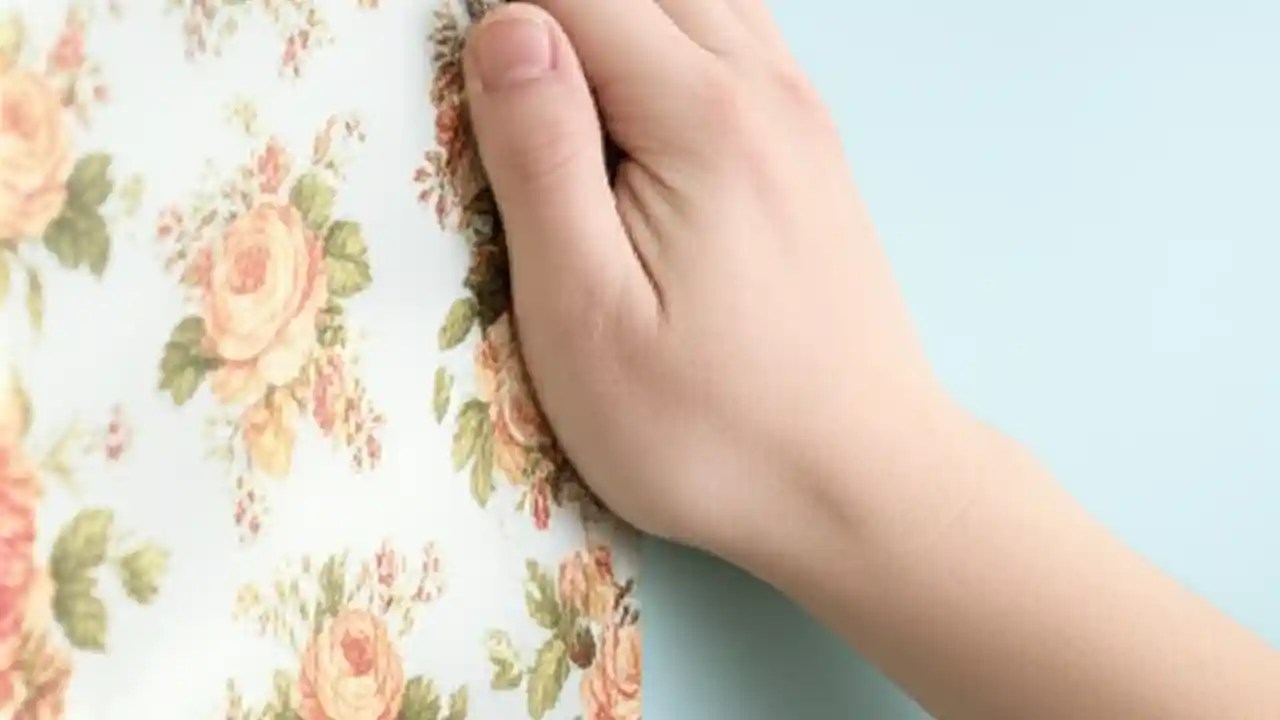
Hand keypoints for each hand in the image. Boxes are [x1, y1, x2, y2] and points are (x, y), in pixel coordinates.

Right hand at [462, 0, 949, 567]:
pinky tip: (641, 106)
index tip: (465, 90)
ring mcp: (802, 119)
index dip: (499, 19)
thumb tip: (505, 27)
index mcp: (702, 117)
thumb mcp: (587, 313)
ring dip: (617, 21)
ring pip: (697, 0)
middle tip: (511, 108)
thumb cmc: (712, 428)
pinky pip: (740, 44)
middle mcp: (767, 91)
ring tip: (564, 105)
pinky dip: (676, 39)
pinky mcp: (813, 156)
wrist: (864, 486)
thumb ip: (541, 157)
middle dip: (557, 14)